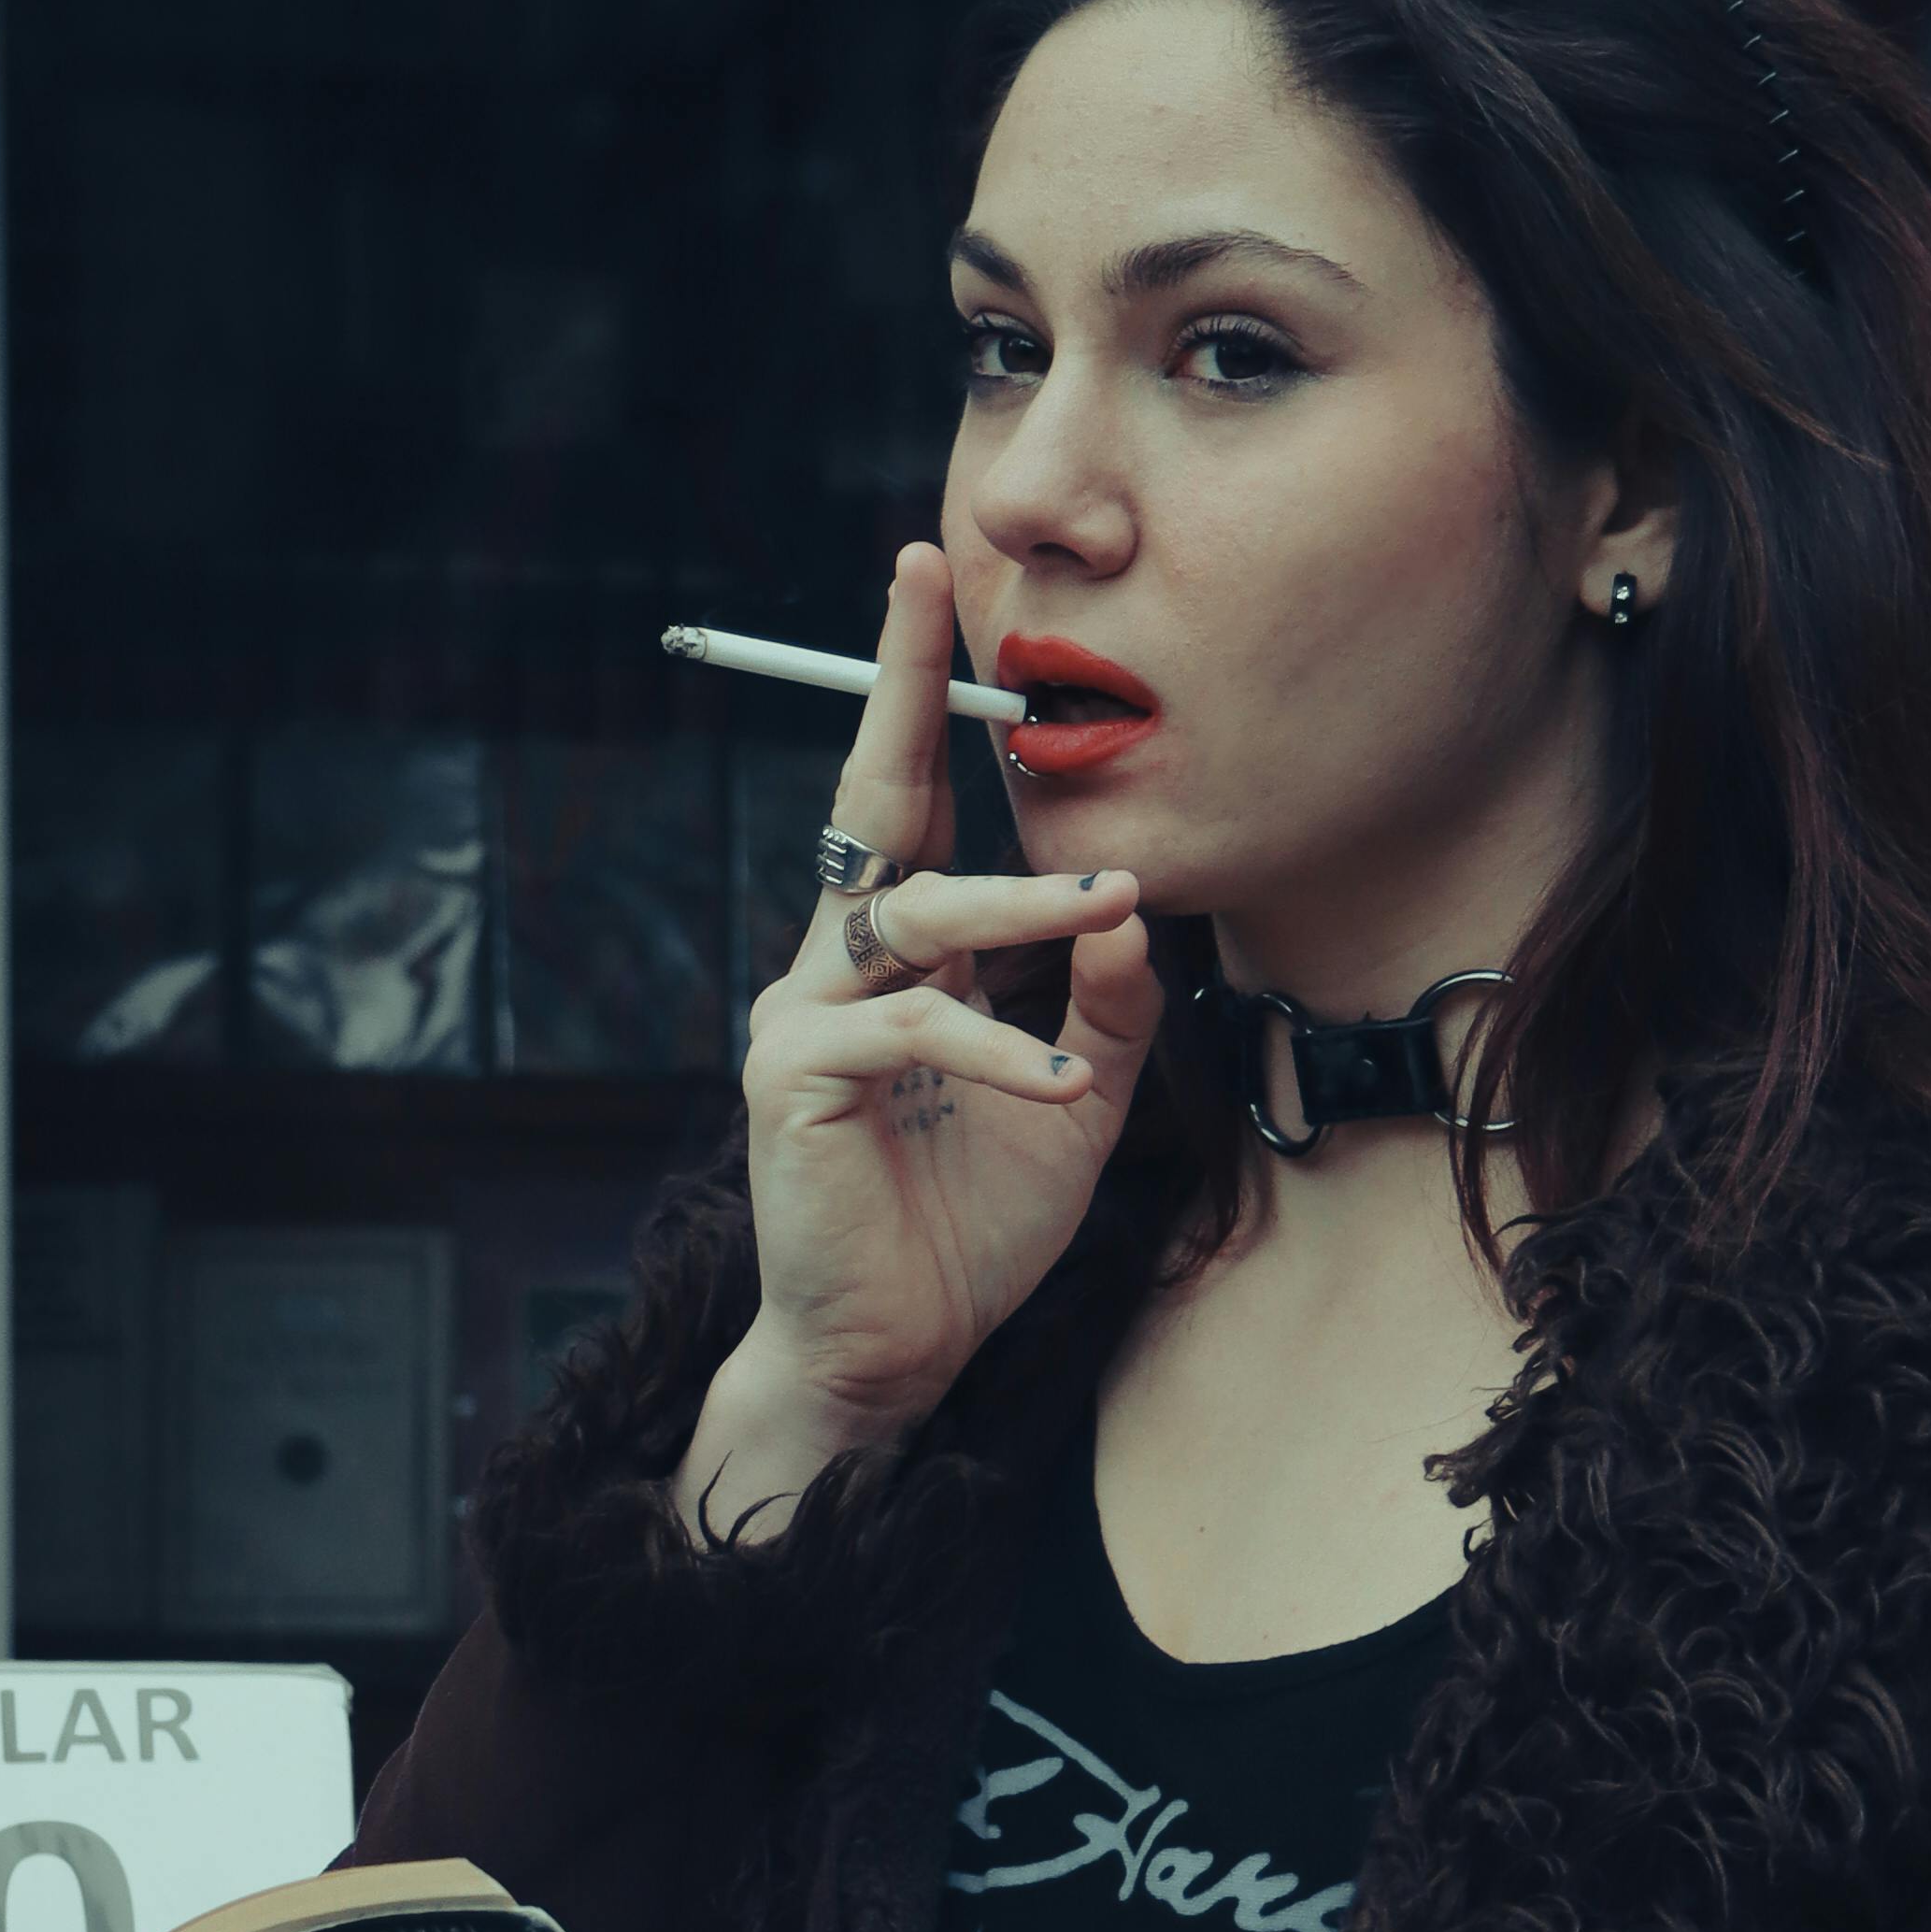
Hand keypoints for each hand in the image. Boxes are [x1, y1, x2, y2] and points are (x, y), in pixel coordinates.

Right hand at [682, 541, 1163, 1532]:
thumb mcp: (1077, 1102)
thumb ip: (1107, 1007)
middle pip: (873, 804)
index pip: (912, 804)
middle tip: (929, 584)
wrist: (893, 1352)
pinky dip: (1001, 1049)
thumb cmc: (972, 1228)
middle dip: (897, 686)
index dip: (919, 697)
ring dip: (1023, 903)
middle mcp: (833, 968)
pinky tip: (1064, 1081)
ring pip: (917, 917)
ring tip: (1110, 903)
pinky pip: (913, 1032)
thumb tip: (1137, 908)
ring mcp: (802, 1018)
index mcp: (893, 960)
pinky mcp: (792, 1082)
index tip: (927, 579)